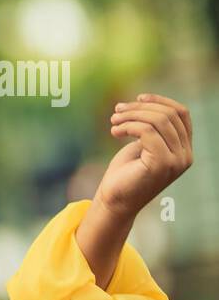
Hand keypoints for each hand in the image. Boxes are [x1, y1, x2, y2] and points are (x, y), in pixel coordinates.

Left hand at [99, 93, 193, 217]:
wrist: (114, 201)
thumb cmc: (125, 173)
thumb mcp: (142, 145)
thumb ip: (152, 128)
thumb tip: (146, 100)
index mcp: (184, 149)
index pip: (181, 114)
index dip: (160, 101)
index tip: (138, 98)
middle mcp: (185, 155)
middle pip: (168, 114)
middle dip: (140, 108)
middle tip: (116, 112)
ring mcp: (176, 161)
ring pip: (159, 120)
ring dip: (131, 116)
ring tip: (113, 121)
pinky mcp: (162, 164)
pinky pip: (147, 131)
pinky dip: (129, 126)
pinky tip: (115, 132)